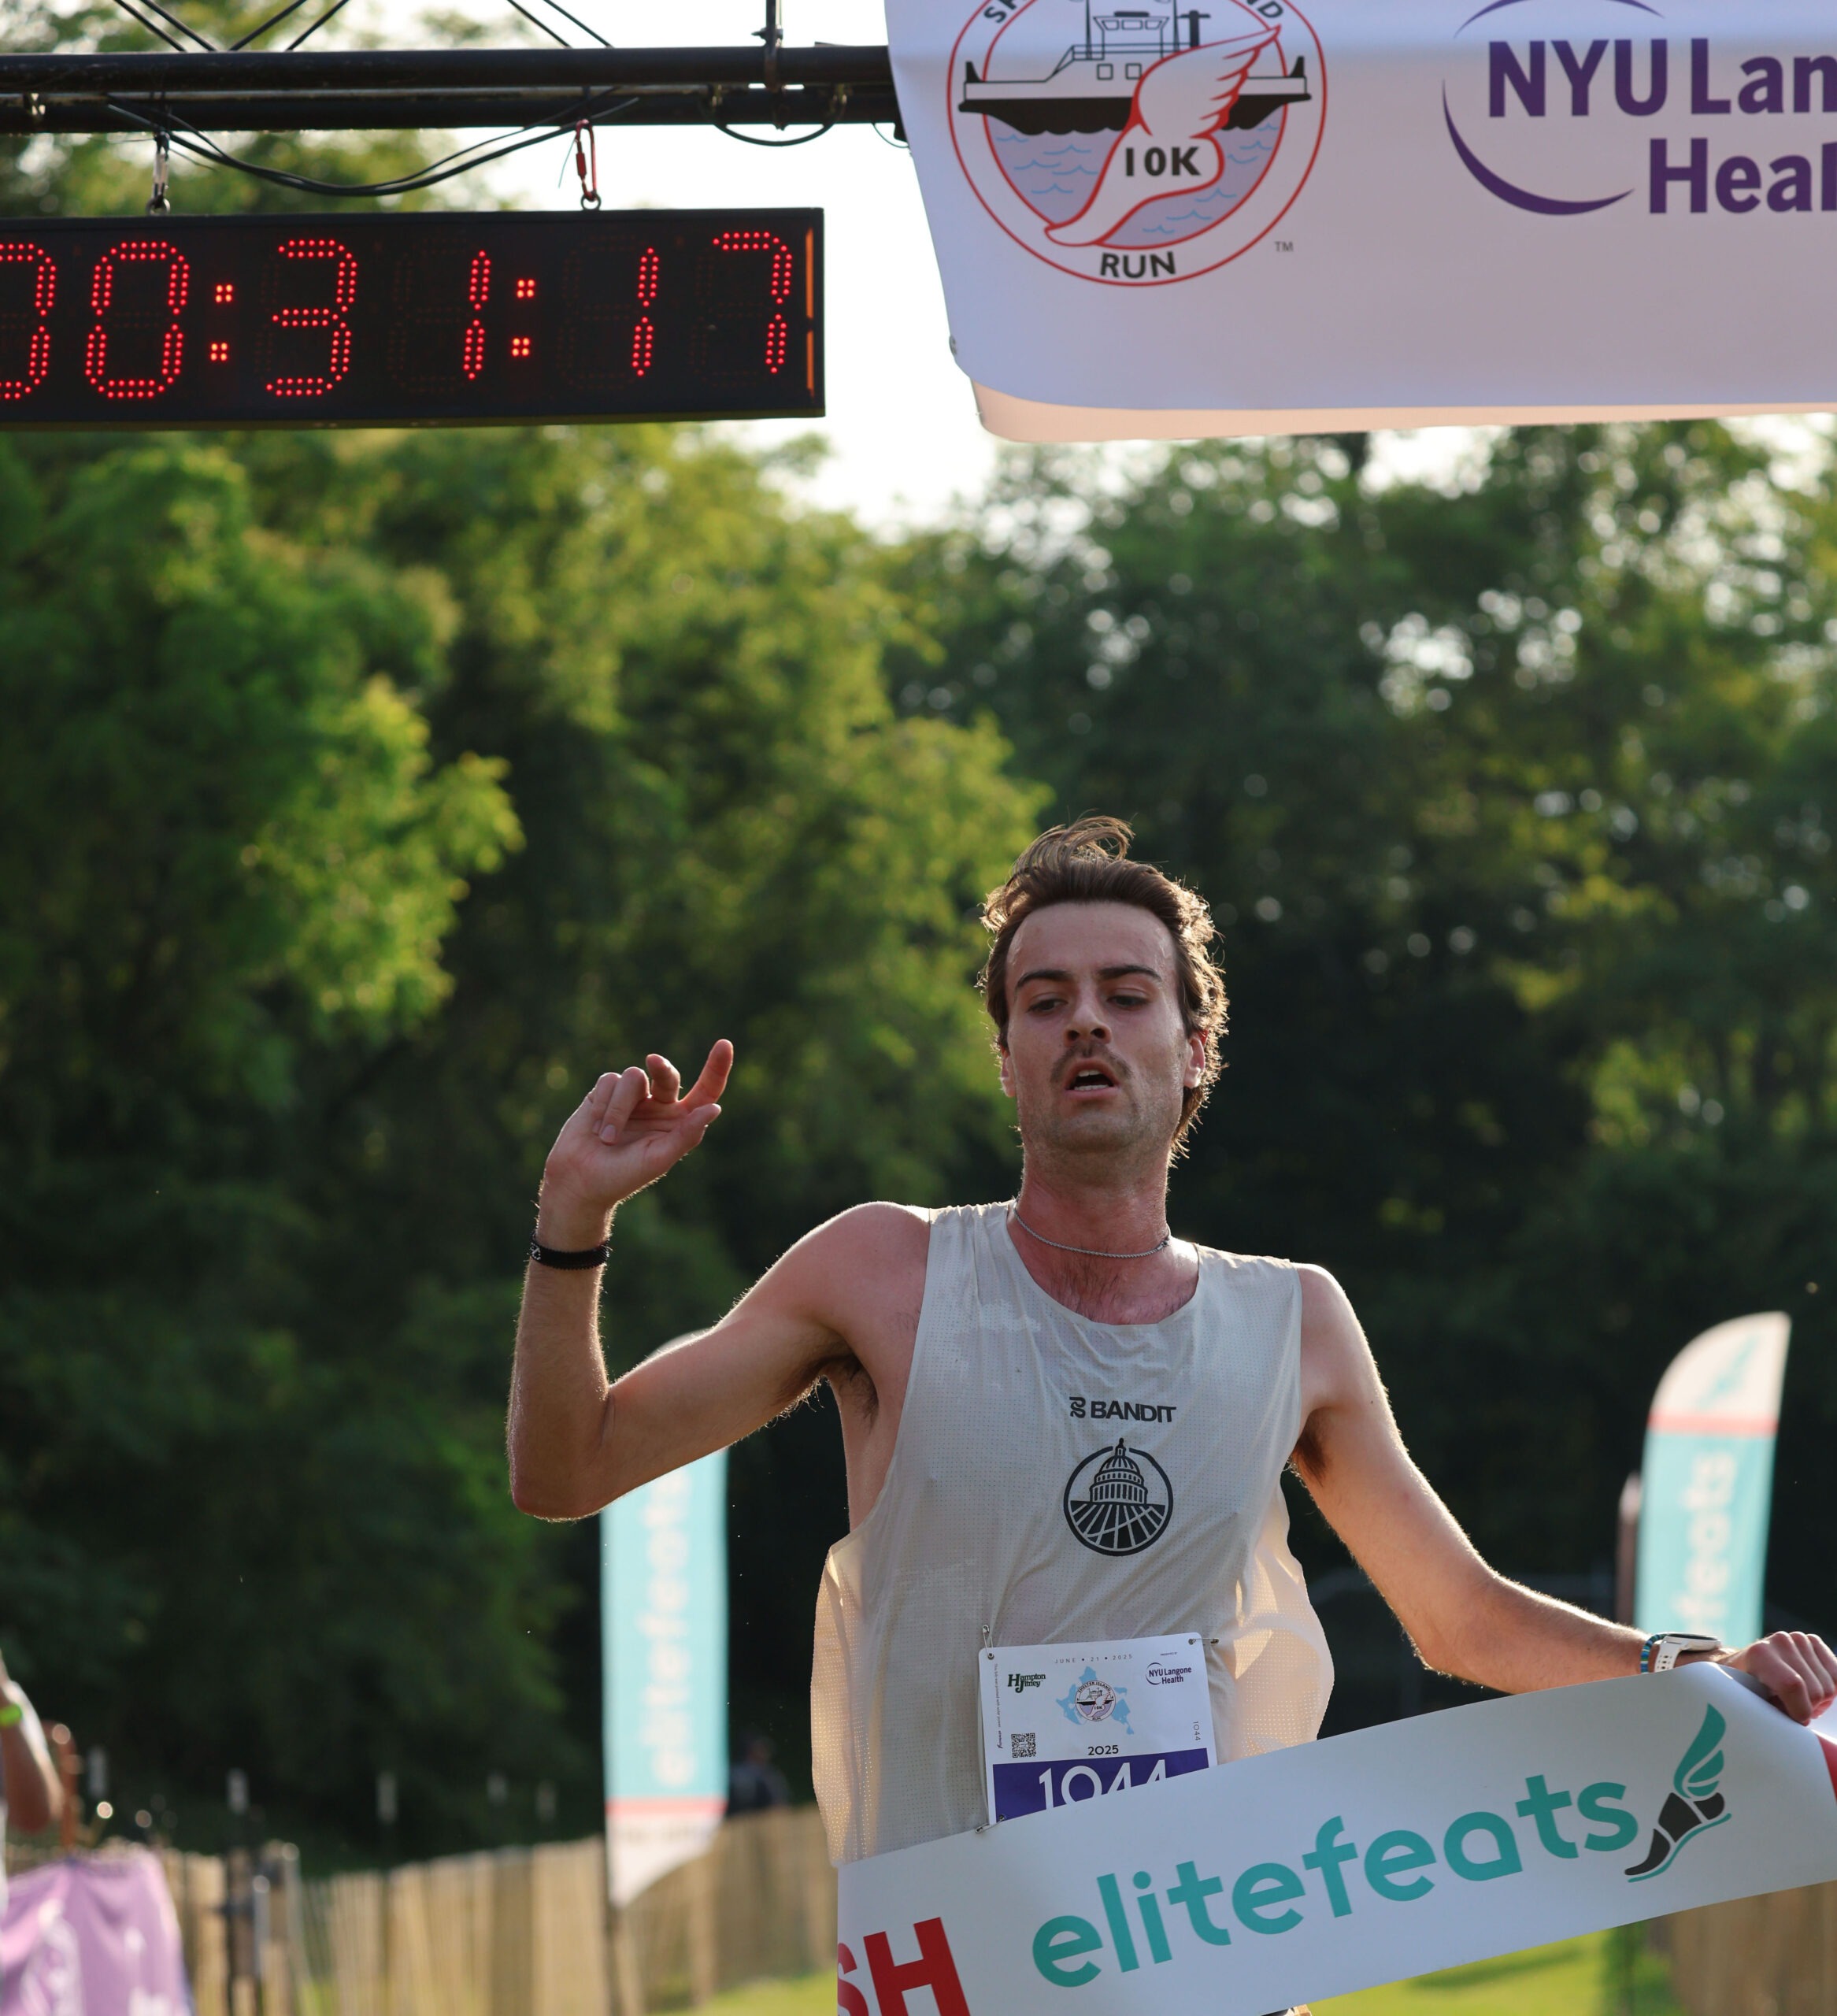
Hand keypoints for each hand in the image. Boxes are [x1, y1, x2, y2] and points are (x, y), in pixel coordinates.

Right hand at [536, 1042, 731, 1246]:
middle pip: (667, 1074)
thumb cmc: (623, 1176)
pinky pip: (610, 1080)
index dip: (716, 1068)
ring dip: (618, 1109)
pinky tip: (595, 1127)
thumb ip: (687, 1134)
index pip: (705, 1091)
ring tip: (606, 1137)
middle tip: (653, 1061)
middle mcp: (658, 1105)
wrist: (580, 1182)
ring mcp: (632, 1098)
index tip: (724, 1044)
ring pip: (633, 1077)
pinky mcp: (604, 1093)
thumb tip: (714, 1108)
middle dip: (662, 1067)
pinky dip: (604, 1105)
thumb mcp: (659, 1158)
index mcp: (679, 1121)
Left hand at [1720, 1630, 1836, 1723]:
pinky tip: (1812, 1687)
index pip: (1792, 1685)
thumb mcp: (1751, 1702)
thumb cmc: (1747, 1689)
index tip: (1795, 1720)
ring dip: (1819, 1701)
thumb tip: (1792, 1731)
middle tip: (1792, 1708)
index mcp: (1760, 1655)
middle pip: (1816, 1691)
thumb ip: (1769, 1713)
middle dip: (1809, 1709)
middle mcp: (1781, 1642)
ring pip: (1830, 1687)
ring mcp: (1799, 1639)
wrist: (1745, 1664)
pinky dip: (1831, 1689)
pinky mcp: (1813, 1642)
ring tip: (1799, 1698)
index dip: (1800, 1710)